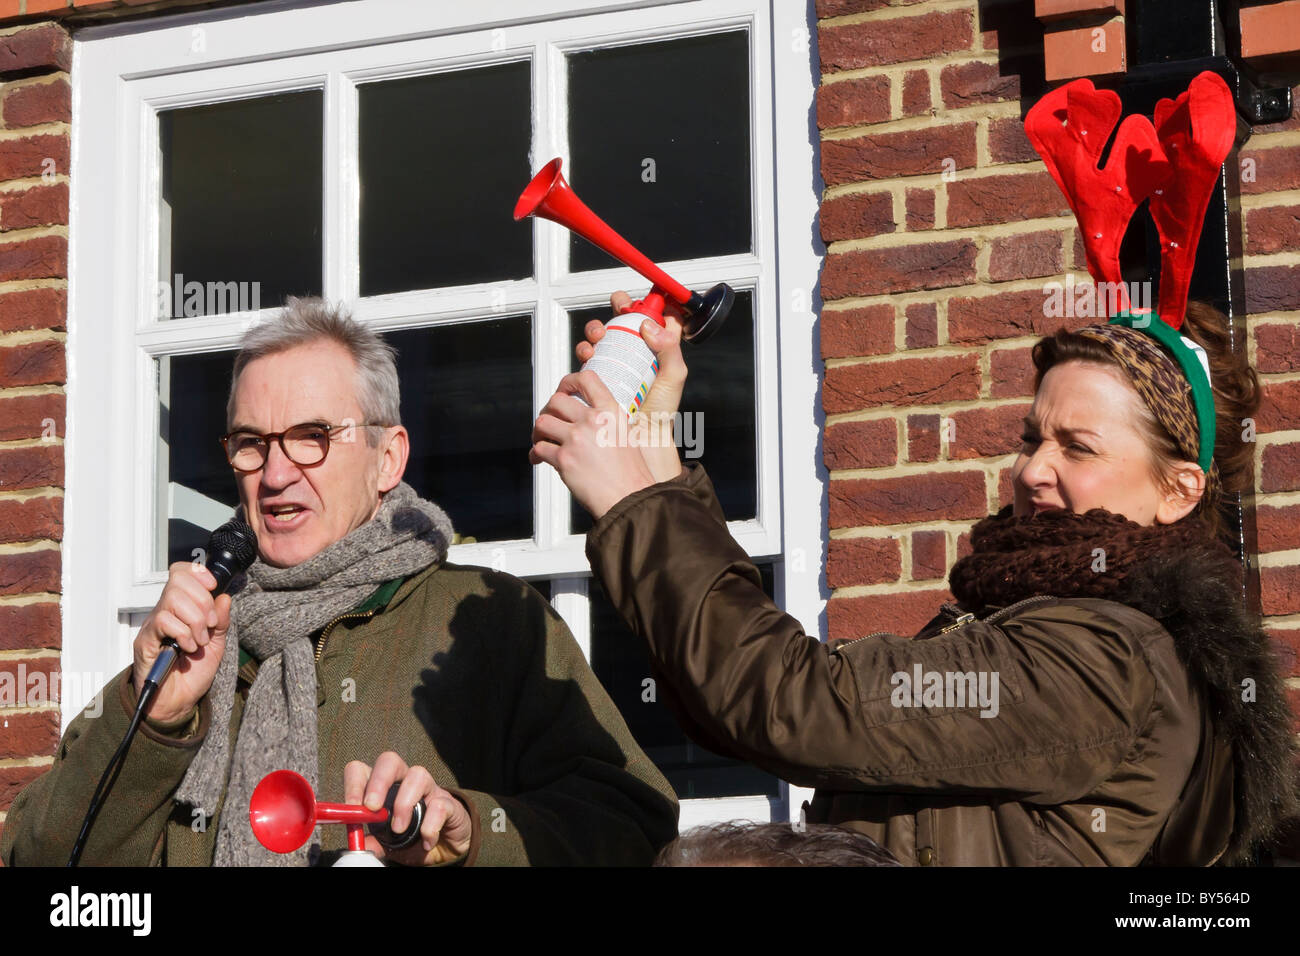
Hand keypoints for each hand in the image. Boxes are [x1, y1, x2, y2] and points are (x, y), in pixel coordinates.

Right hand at [132, 561, 230, 724]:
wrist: (179, 701)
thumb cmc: (194, 672)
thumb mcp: (217, 643)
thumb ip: (222, 620)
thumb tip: (224, 596)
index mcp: (182, 608)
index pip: (181, 573)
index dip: (197, 573)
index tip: (213, 587)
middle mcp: (165, 611)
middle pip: (178, 582)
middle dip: (202, 602)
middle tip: (209, 625)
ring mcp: (153, 625)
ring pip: (173, 600)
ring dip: (194, 620)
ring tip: (199, 640)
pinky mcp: (145, 640)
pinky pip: (164, 621)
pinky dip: (184, 633)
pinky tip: (188, 648)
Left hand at [344, 753, 472, 864]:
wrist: (446, 849)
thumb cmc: (412, 840)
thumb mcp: (388, 844)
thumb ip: (374, 842)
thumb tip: (358, 845)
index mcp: (383, 789)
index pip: (362, 770)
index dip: (354, 784)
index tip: (352, 807)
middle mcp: (405, 781)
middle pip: (389, 761)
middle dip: (378, 782)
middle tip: (373, 807)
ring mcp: (429, 789)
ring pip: (418, 774)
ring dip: (404, 803)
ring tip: (399, 829)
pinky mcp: (449, 803)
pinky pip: (440, 805)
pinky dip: (430, 826)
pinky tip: (426, 841)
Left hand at [530, 369, 658, 520]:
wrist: (630, 499)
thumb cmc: (632, 474)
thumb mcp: (629, 436)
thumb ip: (609, 422)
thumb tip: (590, 416)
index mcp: (611, 412)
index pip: (586, 379)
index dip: (570, 381)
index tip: (564, 388)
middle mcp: (592, 421)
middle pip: (557, 400)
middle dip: (549, 410)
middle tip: (550, 420)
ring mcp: (576, 439)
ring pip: (542, 422)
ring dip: (539, 431)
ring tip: (542, 439)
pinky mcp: (563, 459)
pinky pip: (539, 448)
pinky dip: (536, 454)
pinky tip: (539, 458)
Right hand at [576, 291, 688, 482]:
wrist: (639, 437)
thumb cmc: (661, 411)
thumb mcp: (674, 376)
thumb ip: (670, 347)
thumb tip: (648, 326)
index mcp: (659, 346)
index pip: (655, 313)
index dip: (649, 301)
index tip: (642, 302)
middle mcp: (636, 350)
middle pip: (624, 317)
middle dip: (618, 308)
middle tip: (618, 313)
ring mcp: (616, 360)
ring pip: (603, 332)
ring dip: (597, 327)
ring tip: (598, 337)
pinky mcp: (599, 373)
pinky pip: (588, 354)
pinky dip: (585, 349)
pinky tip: (589, 355)